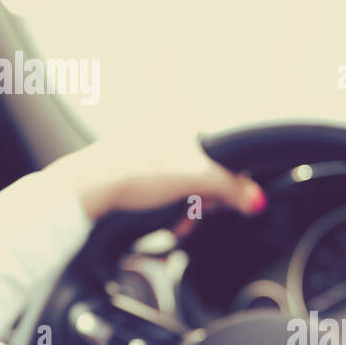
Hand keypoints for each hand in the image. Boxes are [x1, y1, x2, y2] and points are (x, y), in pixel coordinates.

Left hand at [43, 129, 265, 221]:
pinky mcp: (134, 170)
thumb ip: (232, 189)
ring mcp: (149, 149)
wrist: (89, 187)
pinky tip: (162, 222)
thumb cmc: (139, 171)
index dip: (229, 181)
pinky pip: (163, 191)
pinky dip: (167, 209)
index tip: (223, 201)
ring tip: (176, 223)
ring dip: (185, 210)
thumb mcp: (196, 179)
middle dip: (203, 200)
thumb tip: (256, 200)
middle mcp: (168, 131)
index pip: (226, 152)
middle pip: (205, 172)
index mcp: (186, 121)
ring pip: (184, 185)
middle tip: (195, 212)